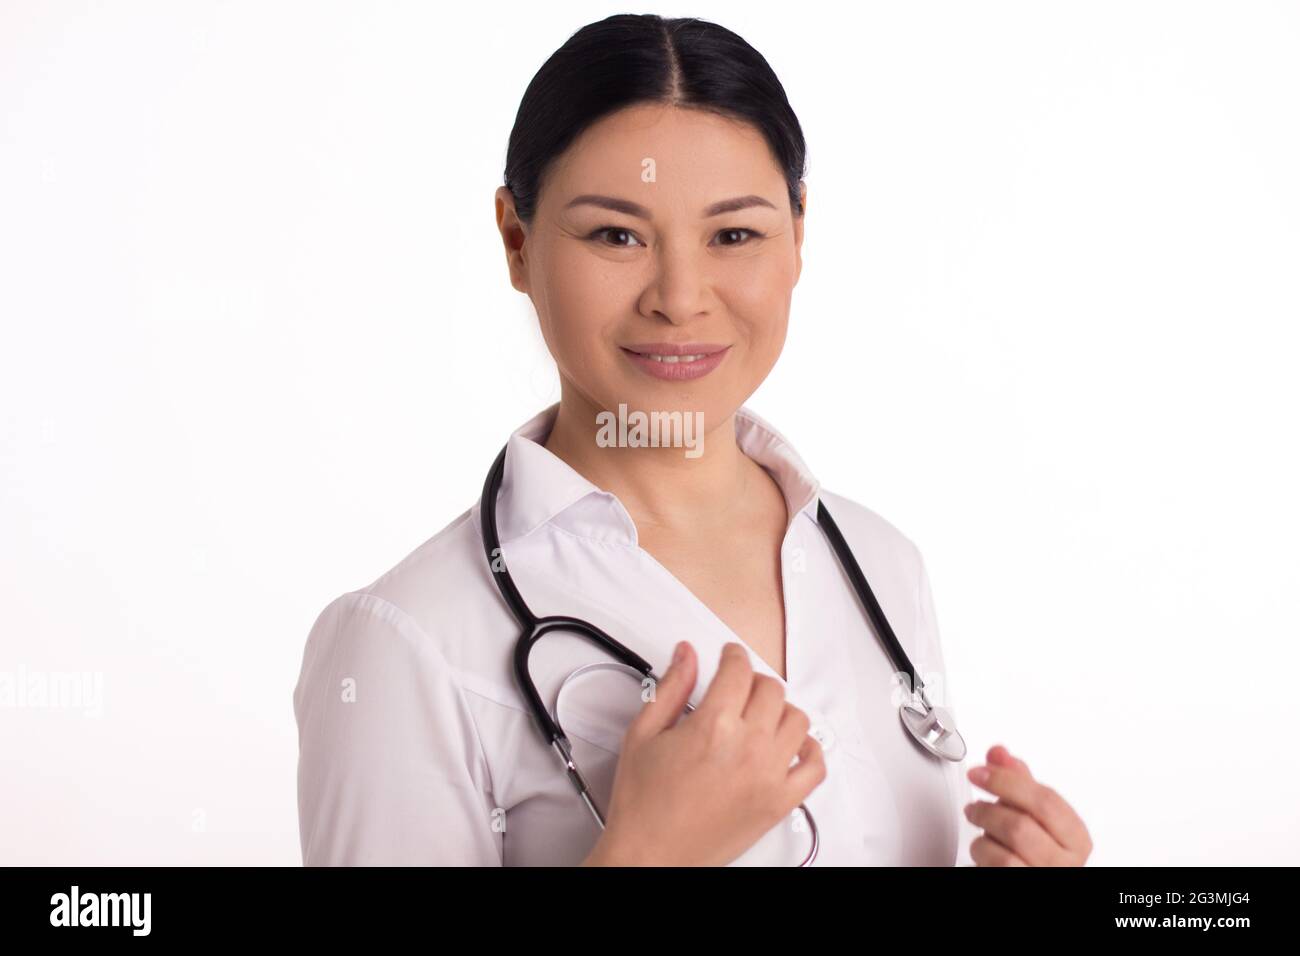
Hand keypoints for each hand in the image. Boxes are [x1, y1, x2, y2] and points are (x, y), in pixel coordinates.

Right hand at [585, 640, 825, 866]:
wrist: (650, 856)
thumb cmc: (643, 804)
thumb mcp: (644, 734)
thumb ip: (671, 688)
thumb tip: (686, 655)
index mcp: (713, 726)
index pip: (739, 669)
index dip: (732, 655)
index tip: (728, 657)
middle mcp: (748, 747)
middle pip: (771, 690)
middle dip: (752, 680)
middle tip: (738, 687)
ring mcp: (769, 776)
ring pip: (797, 720)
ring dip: (780, 710)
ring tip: (760, 715)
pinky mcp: (779, 803)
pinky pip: (815, 768)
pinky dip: (810, 751)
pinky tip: (791, 746)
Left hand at [964, 744, 1091, 865]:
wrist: (1027, 875)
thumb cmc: (1033, 849)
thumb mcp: (1033, 813)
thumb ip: (1019, 782)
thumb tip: (999, 753)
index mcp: (1076, 838)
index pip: (1046, 802)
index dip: (1007, 781)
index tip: (980, 771)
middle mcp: (1065, 863)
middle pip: (1021, 826)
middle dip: (989, 811)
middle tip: (974, 807)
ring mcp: (1042, 877)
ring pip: (1003, 853)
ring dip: (983, 835)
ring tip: (980, 828)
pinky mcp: (1019, 887)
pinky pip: (994, 867)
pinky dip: (981, 853)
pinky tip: (985, 849)